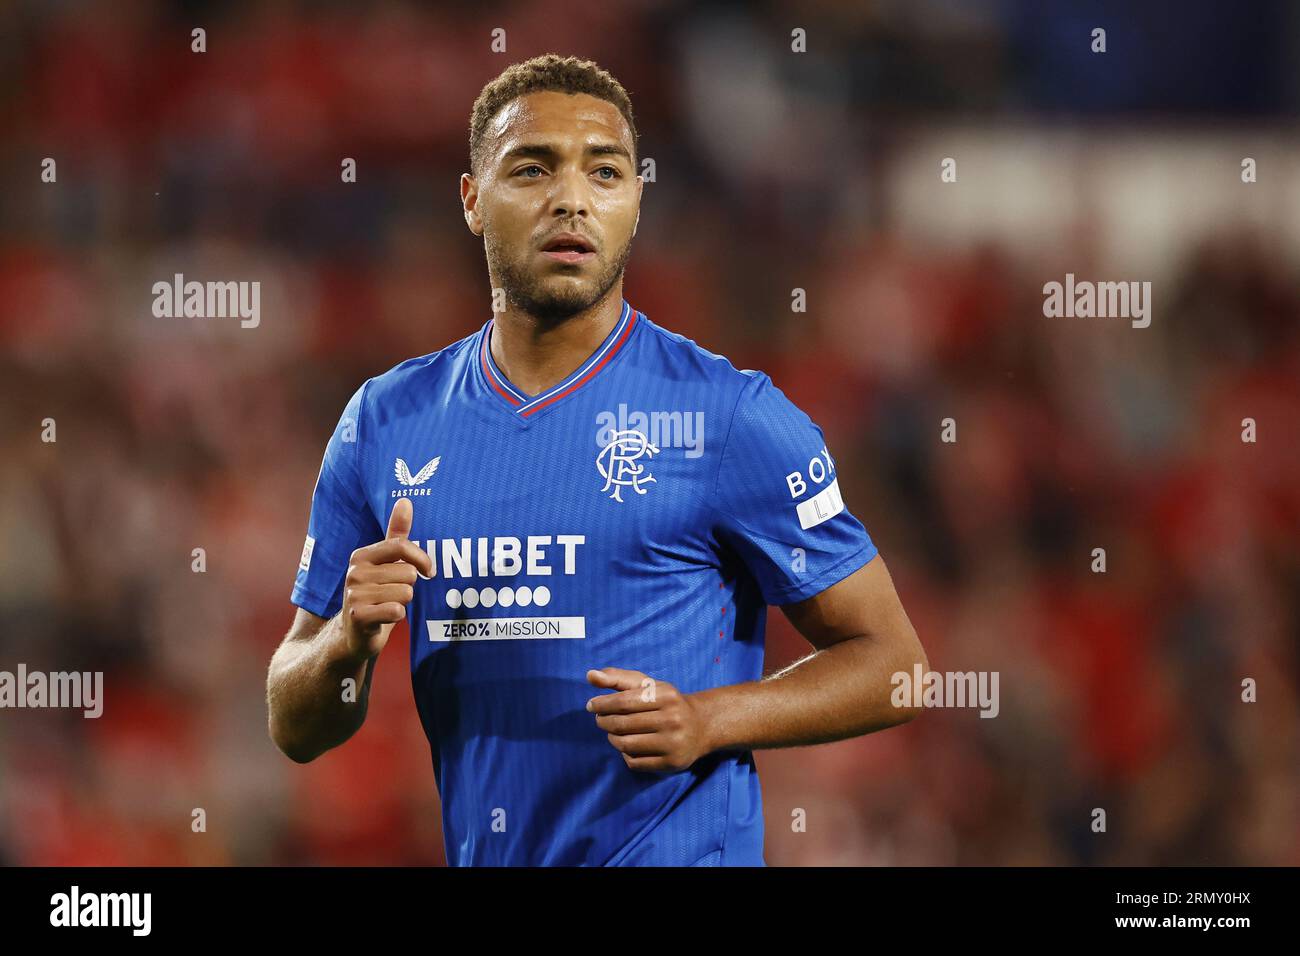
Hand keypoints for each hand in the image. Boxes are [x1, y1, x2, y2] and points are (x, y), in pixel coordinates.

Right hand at [341, 497, 433, 659]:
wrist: (352, 633)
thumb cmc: (375, 594)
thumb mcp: (385, 562)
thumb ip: (396, 533)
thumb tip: (405, 500)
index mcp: (361, 555)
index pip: (401, 546)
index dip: (421, 559)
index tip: (428, 571)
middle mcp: (354, 572)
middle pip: (408, 573)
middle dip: (409, 587)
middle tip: (394, 594)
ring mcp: (354, 594)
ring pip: (406, 593)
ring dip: (403, 602)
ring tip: (387, 605)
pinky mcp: (358, 617)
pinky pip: (397, 611)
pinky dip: (397, 616)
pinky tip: (384, 617)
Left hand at [585, 667, 712, 772]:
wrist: (701, 726)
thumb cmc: (666, 702)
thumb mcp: (647, 685)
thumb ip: (618, 678)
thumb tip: (590, 675)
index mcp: (666, 696)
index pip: (624, 701)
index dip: (602, 704)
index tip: (591, 705)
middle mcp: (672, 719)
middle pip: (623, 724)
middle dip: (604, 721)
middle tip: (600, 719)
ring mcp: (673, 743)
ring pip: (626, 744)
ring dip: (612, 738)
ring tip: (612, 732)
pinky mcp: (671, 762)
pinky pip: (635, 762)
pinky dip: (625, 755)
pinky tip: (627, 747)